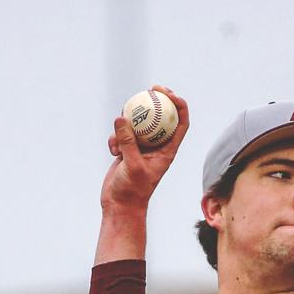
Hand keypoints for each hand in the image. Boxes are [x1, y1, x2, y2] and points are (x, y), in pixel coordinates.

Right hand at [100, 86, 189, 212]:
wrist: (119, 204)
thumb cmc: (132, 190)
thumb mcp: (131, 165)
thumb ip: (128, 142)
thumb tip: (122, 118)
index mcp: (167, 150)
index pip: (180, 123)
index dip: (180, 106)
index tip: (170, 94)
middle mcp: (156, 146)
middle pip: (161, 117)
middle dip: (157, 100)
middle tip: (150, 88)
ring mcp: (141, 147)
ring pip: (138, 123)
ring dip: (129, 120)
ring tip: (123, 119)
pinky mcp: (126, 150)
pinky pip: (121, 135)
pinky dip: (115, 139)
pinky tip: (112, 151)